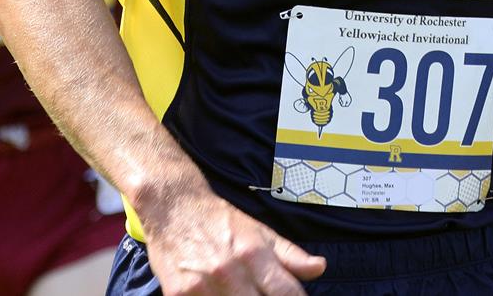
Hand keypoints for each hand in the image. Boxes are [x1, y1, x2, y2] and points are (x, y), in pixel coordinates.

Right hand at [135, 182, 326, 294]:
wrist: (173, 205)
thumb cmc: (220, 221)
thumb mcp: (260, 232)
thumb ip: (290, 255)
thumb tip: (319, 268)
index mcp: (254, 254)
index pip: (286, 293)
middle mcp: (230, 271)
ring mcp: (203, 285)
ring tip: (241, 295)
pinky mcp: (178, 294)